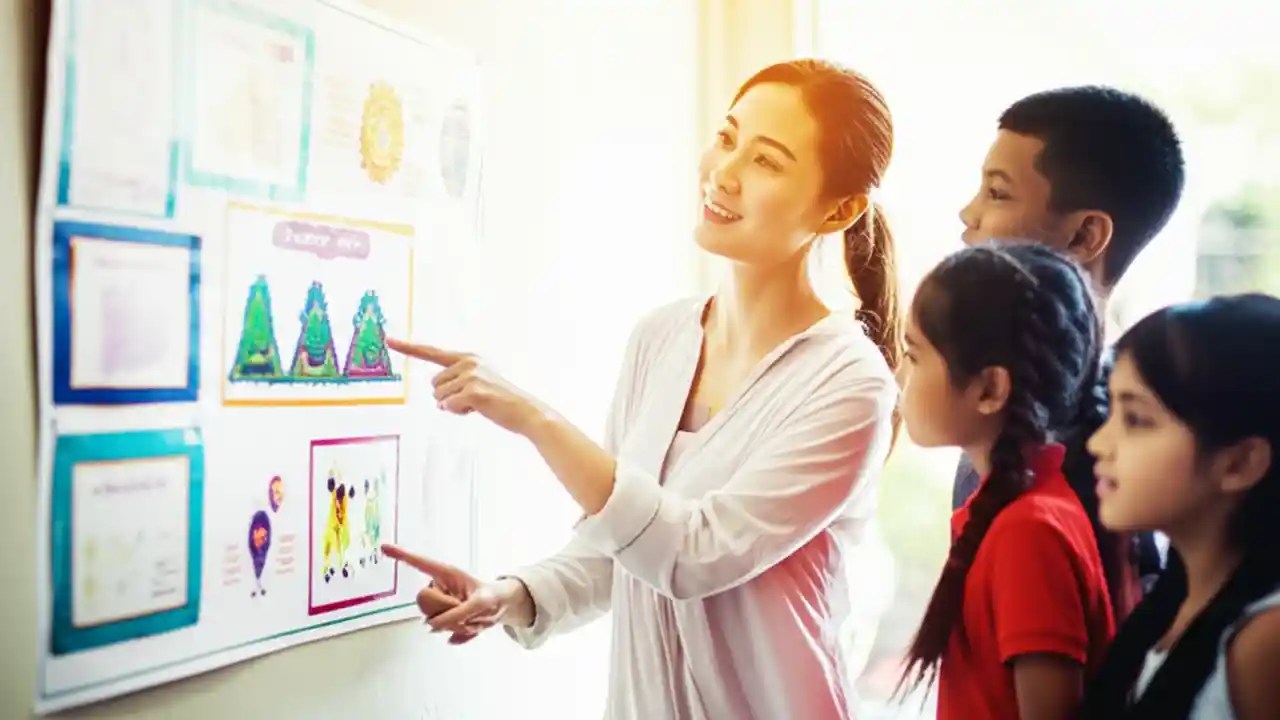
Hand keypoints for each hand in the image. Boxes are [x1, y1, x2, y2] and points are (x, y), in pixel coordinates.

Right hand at [381, 543, 526, 644]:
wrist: (499, 608)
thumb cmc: (490, 598)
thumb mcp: (481, 604)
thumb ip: (459, 614)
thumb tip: (431, 626)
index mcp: (445, 573)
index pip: (419, 563)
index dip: (401, 556)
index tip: (383, 547)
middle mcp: (437, 587)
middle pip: (423, 602)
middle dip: (446, 610)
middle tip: (467, 610)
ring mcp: (436, 604)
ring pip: (431, 620)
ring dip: (455, 623)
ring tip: (471, 618)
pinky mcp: (439, 620)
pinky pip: (441, 631)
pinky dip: (460, 632)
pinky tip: (471, 625)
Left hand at [387, 338, 547, 435]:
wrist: (526, 411)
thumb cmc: (501, 401)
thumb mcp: (479, 382)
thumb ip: (457, 381)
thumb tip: (437, 397)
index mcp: (468, 358)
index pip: (432, 352)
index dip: (409, 347)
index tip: (389, 340)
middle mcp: (468, 362)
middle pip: (434, 385)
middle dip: (447, 397)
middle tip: (472, 401)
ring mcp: (471, 375)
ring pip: (439, 397)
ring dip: (453, 406)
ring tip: (477, 405)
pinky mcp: (473, 391)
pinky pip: (449, 407)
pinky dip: (459, 413)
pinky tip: (477, 410)